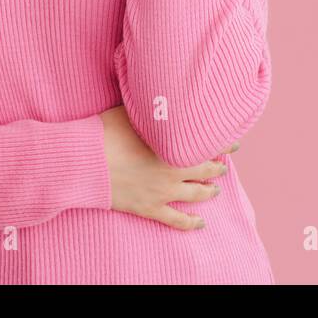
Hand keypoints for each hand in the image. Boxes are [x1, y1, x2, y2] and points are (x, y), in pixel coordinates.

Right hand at [98, 105, 239, 230]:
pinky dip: (191, 223)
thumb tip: (160, 93)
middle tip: (224, 164)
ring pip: (195, 194)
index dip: (222, 143)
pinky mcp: (149, 209)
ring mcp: (162, 193)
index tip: (233, 141)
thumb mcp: (131, 111)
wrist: (85, 162)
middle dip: (217, 167)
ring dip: (208, 191)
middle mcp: (174, 171)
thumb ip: (151, 107)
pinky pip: (176, 220)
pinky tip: (201, 223)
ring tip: (215, 189)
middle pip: (205, 170)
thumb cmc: (106, 132)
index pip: (206, 144)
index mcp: (173, 146)